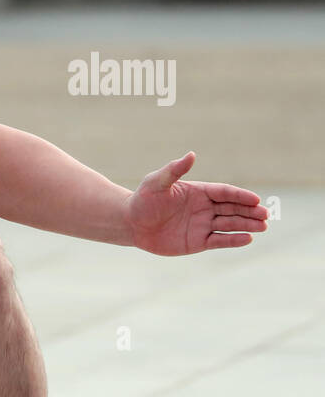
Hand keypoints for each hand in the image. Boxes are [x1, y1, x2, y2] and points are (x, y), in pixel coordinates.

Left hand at [126, 152, 267, 255]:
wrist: (131, 223)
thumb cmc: (143, 200)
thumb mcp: (156, 182)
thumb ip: (174, 170)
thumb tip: (192, 155)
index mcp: (198, 192)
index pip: (225, 192)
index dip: (241, 196)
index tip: (255, 199)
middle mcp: (204, 208)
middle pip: (233, 208)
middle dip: (250, 211)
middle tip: (266, 214)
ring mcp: (203, 225)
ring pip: (230, 224)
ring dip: (247, 225)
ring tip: (263, 226)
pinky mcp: (198, 242)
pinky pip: (220, 240)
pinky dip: (234, 240)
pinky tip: (248, 238)